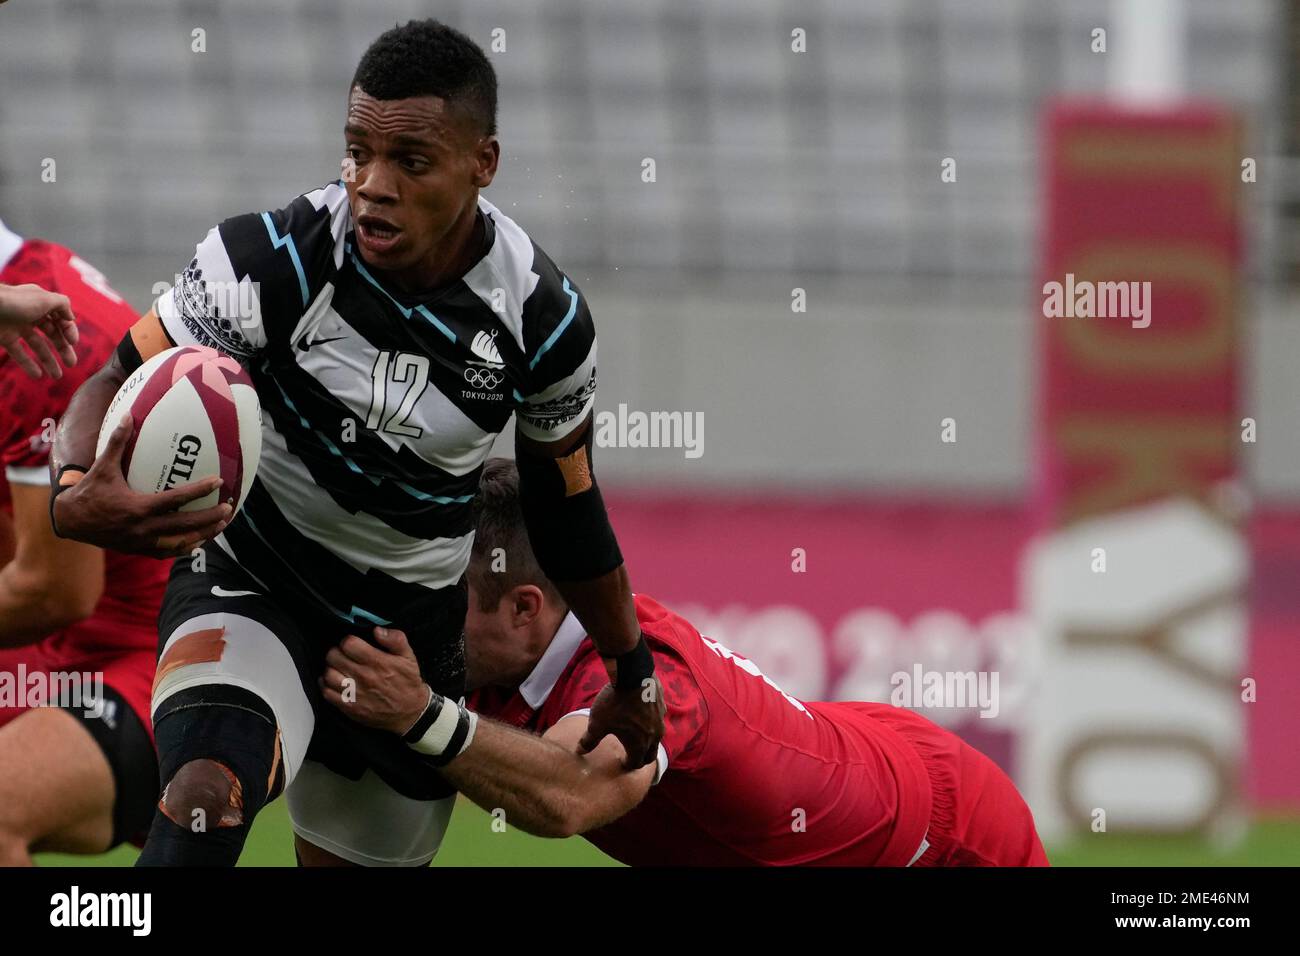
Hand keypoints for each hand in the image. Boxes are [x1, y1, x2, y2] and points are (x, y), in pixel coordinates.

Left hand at [0, 283, 78, 379]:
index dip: (69, 330)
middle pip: (51, 334)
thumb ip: (62, 305)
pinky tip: (37, 375)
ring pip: (37, 345)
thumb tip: (71, 316)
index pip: (61, 319)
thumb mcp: (44, 299)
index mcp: (41, 302)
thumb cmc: (12, 301)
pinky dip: (28, 364)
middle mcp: (30, 314)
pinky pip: (19, 353)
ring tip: (57, 376)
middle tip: (71, 364)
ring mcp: (17, 326)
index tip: (73, 343)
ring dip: (48, 361)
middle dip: (63, 349)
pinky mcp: (4, 338)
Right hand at [52, 413, 231, 556]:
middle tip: (228, 509)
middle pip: (185, 524)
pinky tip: (198, 541)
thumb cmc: (88, 491)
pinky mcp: (139, 550)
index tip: (218, 482)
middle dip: (209, 518)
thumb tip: (127, 416)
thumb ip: (116, 442)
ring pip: (180, 542)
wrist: (69, 521)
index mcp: (138, 507)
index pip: (177, 499)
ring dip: (202, 535)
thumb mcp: (102, 467)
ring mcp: (142, 542)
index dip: (199, 491)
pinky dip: (184, 547)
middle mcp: (143, 528)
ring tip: (220, 526)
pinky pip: (167, 552)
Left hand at [321, 626, 430, 734]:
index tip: (352, 644)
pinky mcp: (349, 707)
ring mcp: (354, 693)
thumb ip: (396, 639)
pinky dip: (325, 685)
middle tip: (343, 655)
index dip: (348, 640)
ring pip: (328, 674)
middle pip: (334, 657)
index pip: (349, 644)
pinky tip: (333, 681)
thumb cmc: (408, 682)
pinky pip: (327, 693)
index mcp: (378, 662)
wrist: (409, 713)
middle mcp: (364, 677)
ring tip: (338, 668)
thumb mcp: (409, 657)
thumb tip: (377, 630)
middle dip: (336, 652)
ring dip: (330, 668)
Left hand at [579, 675, 665, 769]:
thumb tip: (579, 751)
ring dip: (648, 741)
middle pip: (650, 755)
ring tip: (637, 736)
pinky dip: (651, 724)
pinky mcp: (662, 707)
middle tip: (631, 755)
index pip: (635, 764)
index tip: (621, 761)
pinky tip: (642, 716)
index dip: (626, 765)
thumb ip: (589, 740)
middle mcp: (654, 737)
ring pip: (656, 739)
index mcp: (639, 745)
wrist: (633, 675)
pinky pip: (658, 721)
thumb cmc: (614, 703)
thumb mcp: (597, 723)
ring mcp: (660, 721)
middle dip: (641, 758)